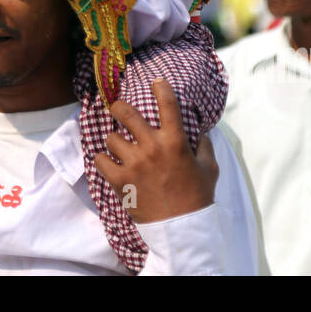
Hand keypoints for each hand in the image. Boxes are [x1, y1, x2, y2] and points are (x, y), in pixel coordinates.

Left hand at [93, 78, 217, 224]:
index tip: (156, 81)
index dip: (160, 88)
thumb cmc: (197, 197)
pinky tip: (109, 163)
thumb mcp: (209, 169)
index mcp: (175, 142)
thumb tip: (199, 133)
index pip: (168, 105)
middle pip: (126, 114)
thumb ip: (204, 147)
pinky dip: (104, 161)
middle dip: (119, 107)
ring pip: (111, 138)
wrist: (181, 229)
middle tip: (117, 109)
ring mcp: (134, 164)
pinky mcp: (120, 181)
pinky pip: (101, 161)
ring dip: (114, 141)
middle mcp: (152, 147)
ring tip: (118, 148)